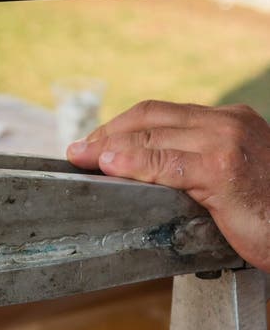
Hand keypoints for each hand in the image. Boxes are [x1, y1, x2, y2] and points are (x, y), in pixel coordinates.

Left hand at [67, 100, 269, 270]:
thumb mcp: (225, 183)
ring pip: (155, 136)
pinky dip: (135, 164)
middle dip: (108, 134)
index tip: (94, 143)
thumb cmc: (265, 214)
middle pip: (153, 119)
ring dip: (111, 147)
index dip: (122, 126)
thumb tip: (143, 177)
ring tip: (84, 159)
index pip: (162, 114)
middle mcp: (228, 123)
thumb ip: (190, 171)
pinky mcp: (223, 169)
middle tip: (78, 151)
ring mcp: (226, 142)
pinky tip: (112, 166)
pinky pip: (168, 164)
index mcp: (228, 122)